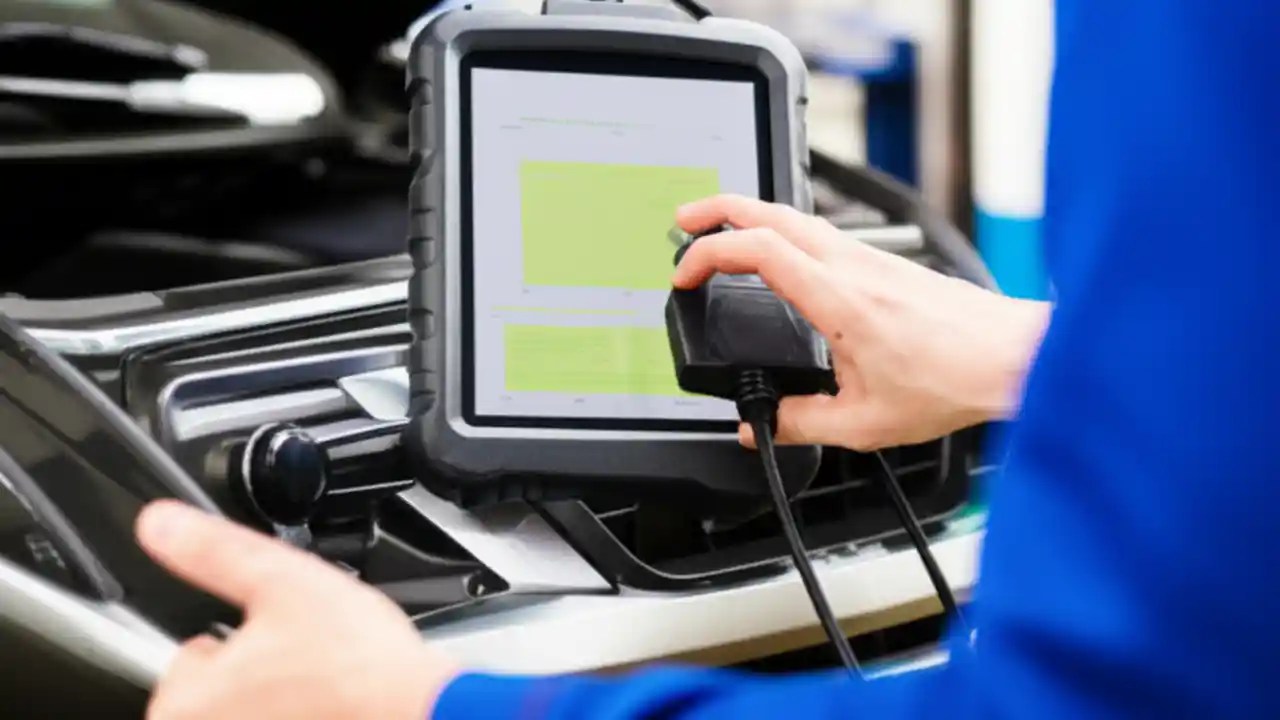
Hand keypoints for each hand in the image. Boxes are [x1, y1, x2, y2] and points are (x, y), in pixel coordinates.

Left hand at [136, 500, 459, 719]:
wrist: (418, 715)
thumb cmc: (357, 667)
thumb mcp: (282, 579)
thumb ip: (214, 552)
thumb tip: (159, 523)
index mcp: (184, 705)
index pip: (192, 655)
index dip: (241, 633)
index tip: (282, 636)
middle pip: (225, 691)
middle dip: (263, 671)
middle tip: (312, 660)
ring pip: (259, 711)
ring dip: (285, 699)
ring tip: (329, 686)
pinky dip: (309, 714)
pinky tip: (338, 708)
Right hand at [674, 195, 1048, 450]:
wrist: (1013, 357)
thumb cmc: (954, 380)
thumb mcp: (865, 423)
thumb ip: (801, 425)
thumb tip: (762, 426)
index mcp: (840, 298)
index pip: (759, 249)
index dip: (709, 255)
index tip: (684, 275)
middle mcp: (853, 265)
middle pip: (771, 211)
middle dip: (718, 209)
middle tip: (683, 222)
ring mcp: (871, 258)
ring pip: (798, 216)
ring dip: (752, 217)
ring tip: (723, 235)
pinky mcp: (885, 264)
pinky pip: (822, 233)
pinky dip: (784, 233)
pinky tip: (782, 257)